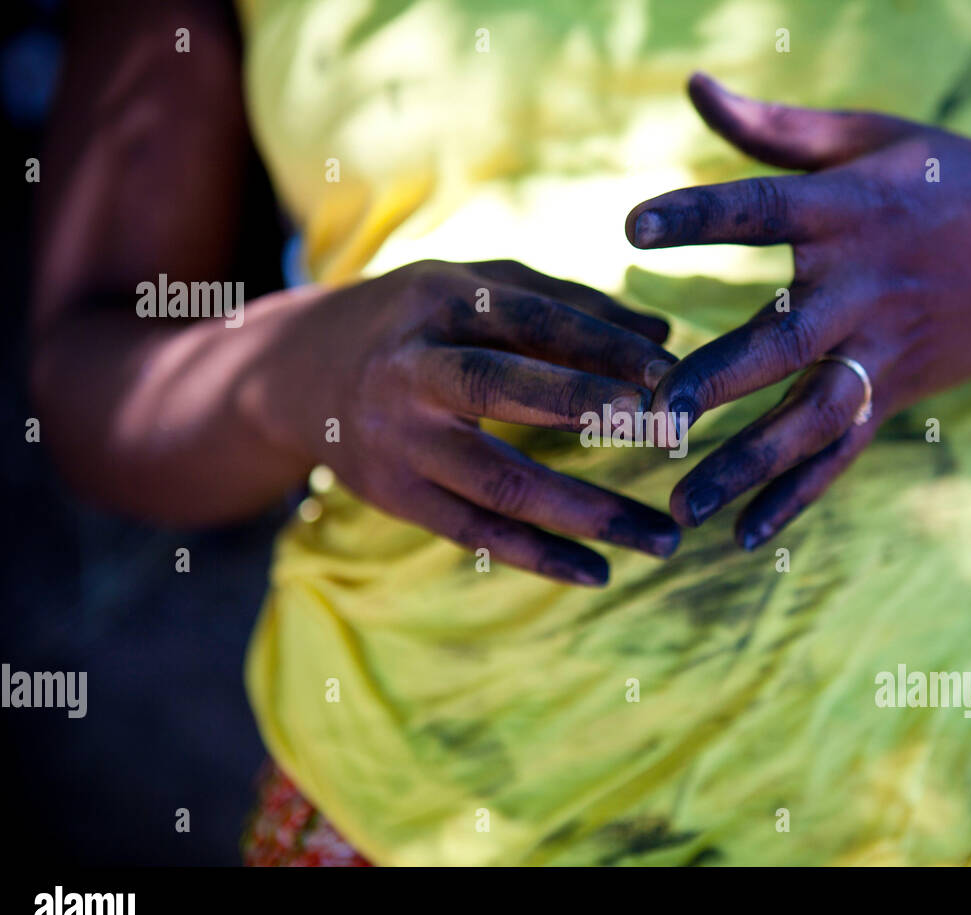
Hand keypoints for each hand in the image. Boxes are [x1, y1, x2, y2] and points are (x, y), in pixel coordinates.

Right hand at [254, 259, 681, 584]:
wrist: (296, 371)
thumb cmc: (418, 320)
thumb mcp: (475, 287)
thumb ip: (567, 304)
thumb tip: (663, 334)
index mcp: (439, 301)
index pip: (531, 319)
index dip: (602, 345)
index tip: (672, 371)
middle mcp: (412, 369)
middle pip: (501, 388)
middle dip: (590, 409)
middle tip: (674, 434)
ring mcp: (400, 439)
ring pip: (498, 479)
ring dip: (587, 511)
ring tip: (664, 538)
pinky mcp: (396, 495)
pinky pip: (475, 532)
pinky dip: (539, 556)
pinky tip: (599, 572)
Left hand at [627, 73, 970, 548]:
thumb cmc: (947, 182)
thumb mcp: (870, 139)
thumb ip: (775, 128)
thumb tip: (693, 86)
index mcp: (851, 212)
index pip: (765, 210)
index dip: (701, 216)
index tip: (632, 227)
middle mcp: (865, 289)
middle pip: (787, 340)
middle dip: (722, 379)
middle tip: (656, 413)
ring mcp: (883, 353)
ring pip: (812, 418)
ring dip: (749, 465)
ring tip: (683, 507)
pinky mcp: (893, 396)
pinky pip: (842, 455)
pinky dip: (796, 498)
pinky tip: (744, 536)